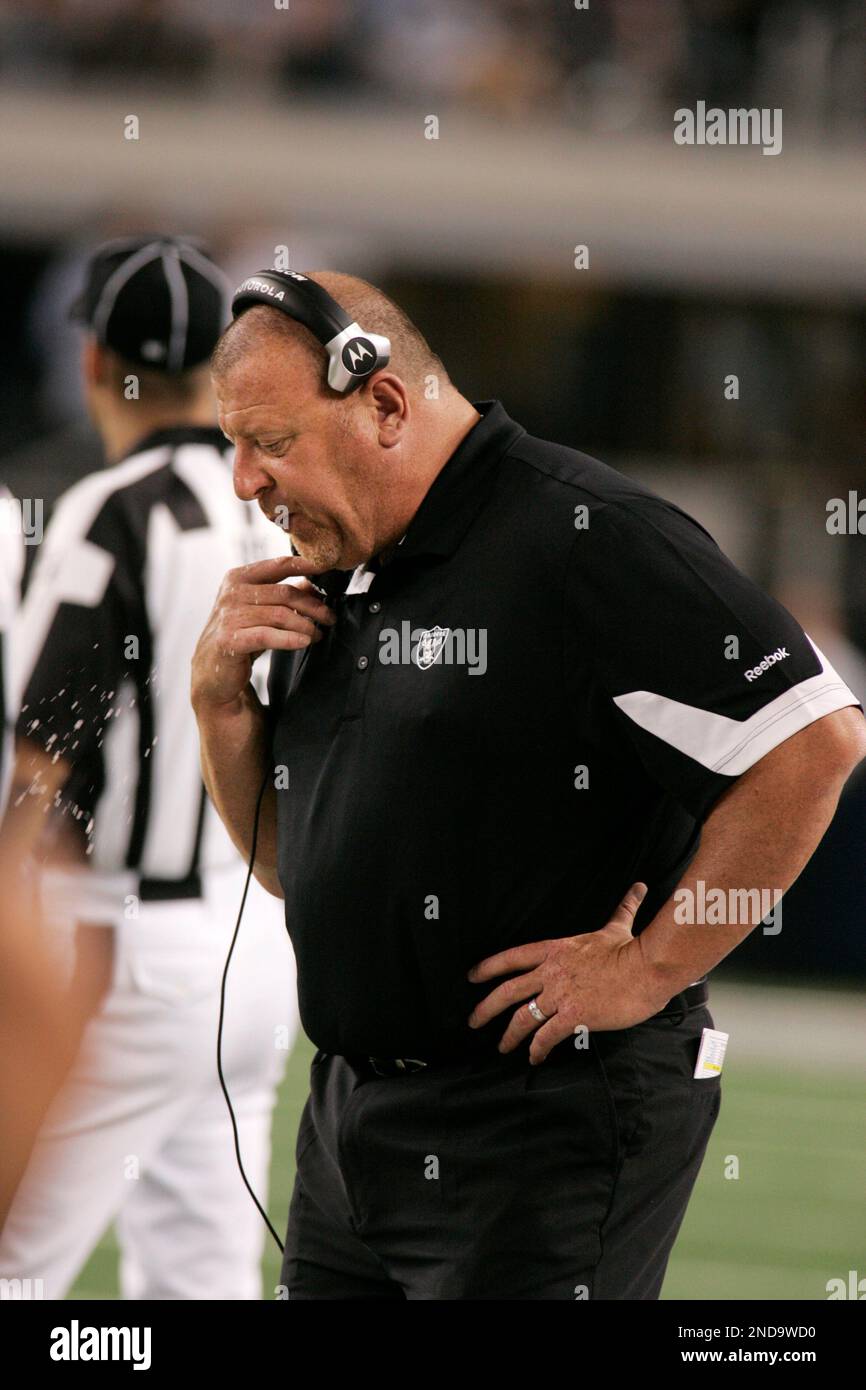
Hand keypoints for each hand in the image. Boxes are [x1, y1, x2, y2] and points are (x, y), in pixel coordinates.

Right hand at [192, 553, 334, 709]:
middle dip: (313, 606)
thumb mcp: (260, 610)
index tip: (326, 568)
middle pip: (284, 593)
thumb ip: (282, 595)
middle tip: (329, 617)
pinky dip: (290, 639)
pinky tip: (304, 642)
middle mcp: (232, 593)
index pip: (277, 565)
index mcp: (238, 578)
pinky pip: (268, 636)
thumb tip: (313, 584)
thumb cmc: (239, 635)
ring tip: (317, 634)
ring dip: (305, 625)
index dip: (305, 565)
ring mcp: (229, 616)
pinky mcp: (230, 640)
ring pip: (280, 615)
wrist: (212, 669)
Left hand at [466, 883, 668, 1062]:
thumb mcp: (619, 926)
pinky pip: (546, 1036)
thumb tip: (636, 890)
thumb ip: (623, 909)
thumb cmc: (633, 949)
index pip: (512, 958)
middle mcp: (552, 972)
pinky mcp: (574, 1016)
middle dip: (486, 1008)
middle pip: (507, 991)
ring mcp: (560, 995)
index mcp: (556, 950)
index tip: (473, 976)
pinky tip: (535, 1057)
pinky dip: (537, 1049)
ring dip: (509, 1035)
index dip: (488, 967)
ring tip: (503, 1046)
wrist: (648, 968)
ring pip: (523, 1017)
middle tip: (474, 1020)